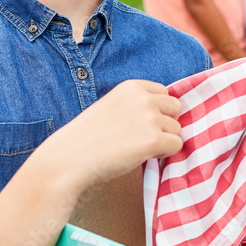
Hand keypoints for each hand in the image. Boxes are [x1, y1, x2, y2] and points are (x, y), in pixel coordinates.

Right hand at [38, 80, 182, 194]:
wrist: (68, 159)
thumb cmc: (87, 138)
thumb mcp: (112, 107)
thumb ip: (136, 106)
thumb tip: (167, 114)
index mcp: (132, 87)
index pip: (164, 93)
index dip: (157, 110)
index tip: (140, 124)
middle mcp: (144, 98)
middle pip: (175, 108)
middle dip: (165, 124)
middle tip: (143, 138)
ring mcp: (150, 118)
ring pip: (177, 129)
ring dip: (163, 141)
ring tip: (137, 148)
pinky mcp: (154, 140)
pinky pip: (176, 146)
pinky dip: (164, 154)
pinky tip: (143, 157)